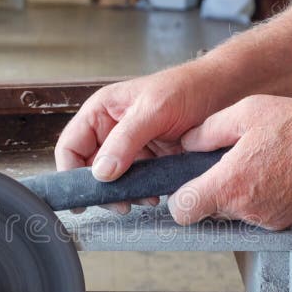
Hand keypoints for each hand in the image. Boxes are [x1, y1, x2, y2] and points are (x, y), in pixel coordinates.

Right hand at [55, 63, 218, 212]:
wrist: (222, 92)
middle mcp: (111, 130)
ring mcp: (130, 147)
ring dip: (124, 194)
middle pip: (90, 169)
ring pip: (113, 180)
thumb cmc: (187, 88)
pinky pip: (136, 182)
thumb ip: (125, 140)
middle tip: (119, 204)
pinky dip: (142, 192)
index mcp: (101, 111)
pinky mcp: (149, 160)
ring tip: (143, 198)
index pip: (71, 146)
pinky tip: (154, 194)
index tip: (82, 196)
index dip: (70, 172)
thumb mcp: (153, 111)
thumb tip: (101, 172)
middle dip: (103, 189)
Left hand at [167, 95, 291, 229]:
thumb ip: (208, 130)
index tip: (188, 182)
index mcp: (231, 184)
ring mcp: (269, 221)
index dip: (180, 198)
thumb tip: (187, 144)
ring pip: (236, 215)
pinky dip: (263, 200)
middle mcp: (248, 210)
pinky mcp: (289, 225)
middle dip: (212, 191)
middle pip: (210, 212)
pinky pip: (262, 216)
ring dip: (239, 195)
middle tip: (230, 164)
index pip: (183, 211)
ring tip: (260, 165)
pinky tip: (279, 175)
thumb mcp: (247, 112)